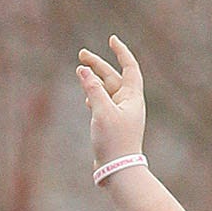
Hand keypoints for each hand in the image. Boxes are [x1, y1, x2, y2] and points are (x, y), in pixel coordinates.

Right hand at [77, 35, 145, 170]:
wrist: (119, 170)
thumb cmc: (114, 141)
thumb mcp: (101, 112)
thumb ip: (93, 89)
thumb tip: (84, 70)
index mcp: (132, 97)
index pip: (129, 67)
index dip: (121, 52)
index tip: (111, 39)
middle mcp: (128, 104)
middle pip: (113, 77)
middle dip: (98, 65)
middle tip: (81, 55)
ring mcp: (121, 114)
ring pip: (106, 90)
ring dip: (94, 80)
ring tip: (79, 70)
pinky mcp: (112, 125)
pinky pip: (103, 104)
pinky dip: (94, 97)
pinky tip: (86, 98)